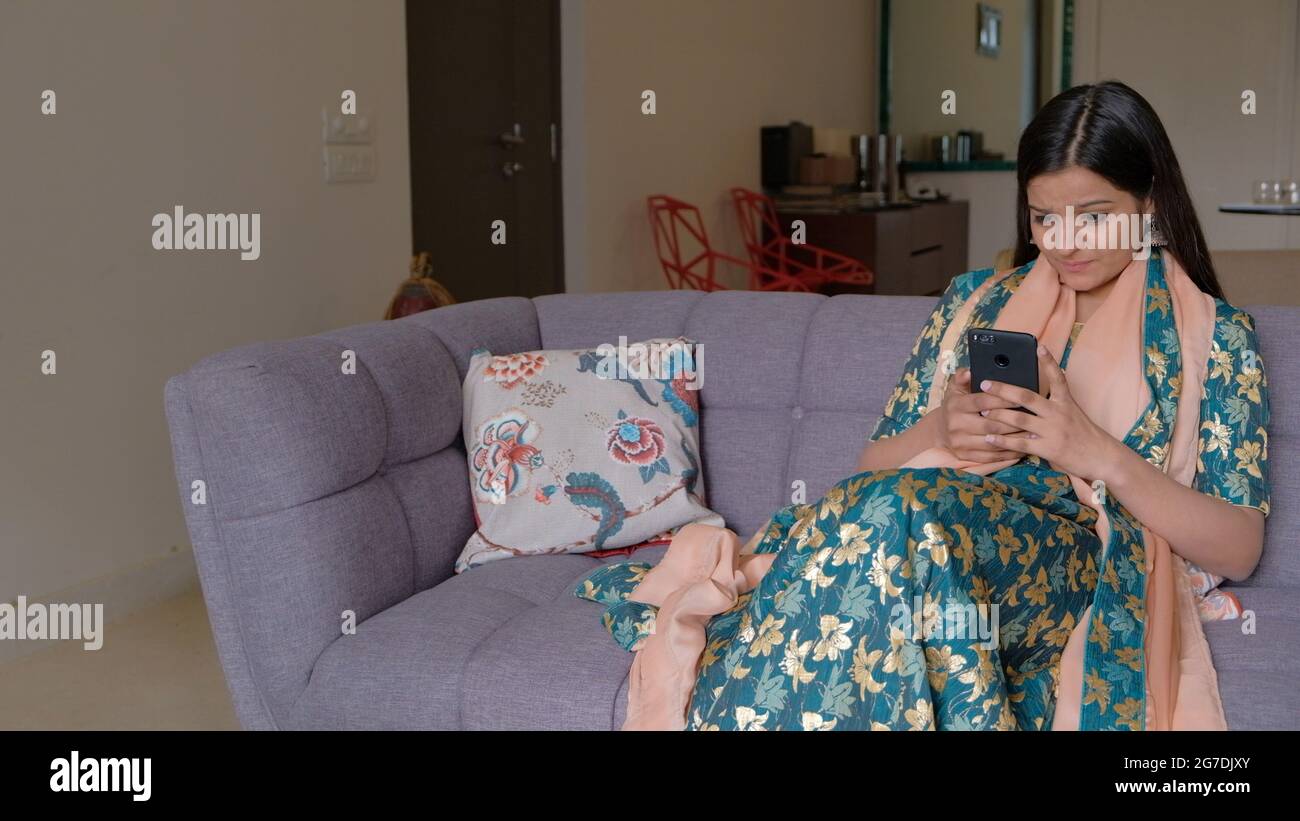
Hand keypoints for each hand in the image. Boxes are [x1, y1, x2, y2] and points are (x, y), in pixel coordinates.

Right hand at [934, 368, 1028, 462]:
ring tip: (1033, 433)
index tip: (1021, 398)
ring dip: (1015, 439)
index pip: (982, 402)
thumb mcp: (955, 388)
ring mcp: (960, 443)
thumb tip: (971, 371)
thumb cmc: (955, 405)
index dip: (1003, 399)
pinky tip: (1022, 448)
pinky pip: (990, 457)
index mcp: (955, 406)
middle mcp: (956, 425)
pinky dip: (1008, 454)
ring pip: (993, 442)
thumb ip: (963, 377)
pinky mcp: (965, 456)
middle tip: (1033, 418)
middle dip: (1014, 422)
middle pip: (991, 424)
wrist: (940, 430)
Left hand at [979, 345, 1121, 478]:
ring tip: (982, 412)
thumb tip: (1025, 402)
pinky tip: (989, 439)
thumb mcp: (1072, 415)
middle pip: (1027, 397)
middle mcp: (1059, 413)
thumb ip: (1052, 407)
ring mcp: (1053, 431)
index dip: (1048, 362)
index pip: (1058, 378)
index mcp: (1066, 402)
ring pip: (1019, 419)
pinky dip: (1003, 441)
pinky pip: (1021, 444)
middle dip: (1003, 390)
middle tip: (985, 383)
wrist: (1102, 458)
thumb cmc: (1084, 435)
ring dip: (998, 415)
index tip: (1039, 346)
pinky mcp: (1049, 449)